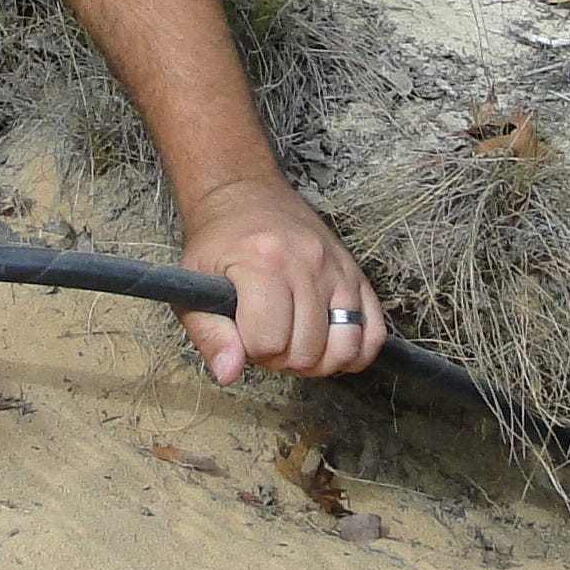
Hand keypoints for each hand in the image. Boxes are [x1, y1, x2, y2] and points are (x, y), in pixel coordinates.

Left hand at [176, 172, 386, 382]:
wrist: (245, 197)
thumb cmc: (218, 243)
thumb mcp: (195, 286)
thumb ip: (209, 334)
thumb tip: (228, 373)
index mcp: (263, 264)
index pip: (269, 342)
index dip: (253, 351)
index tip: (244, 335)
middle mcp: (307, 263)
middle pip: (308, 350)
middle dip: (283, 358)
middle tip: (267, 338)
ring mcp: (337, 268)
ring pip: (345, 346)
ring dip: (319, 360)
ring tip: (297, 342)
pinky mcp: (356, 273)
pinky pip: (374, 330)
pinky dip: (357, 351)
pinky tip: (331, 346)